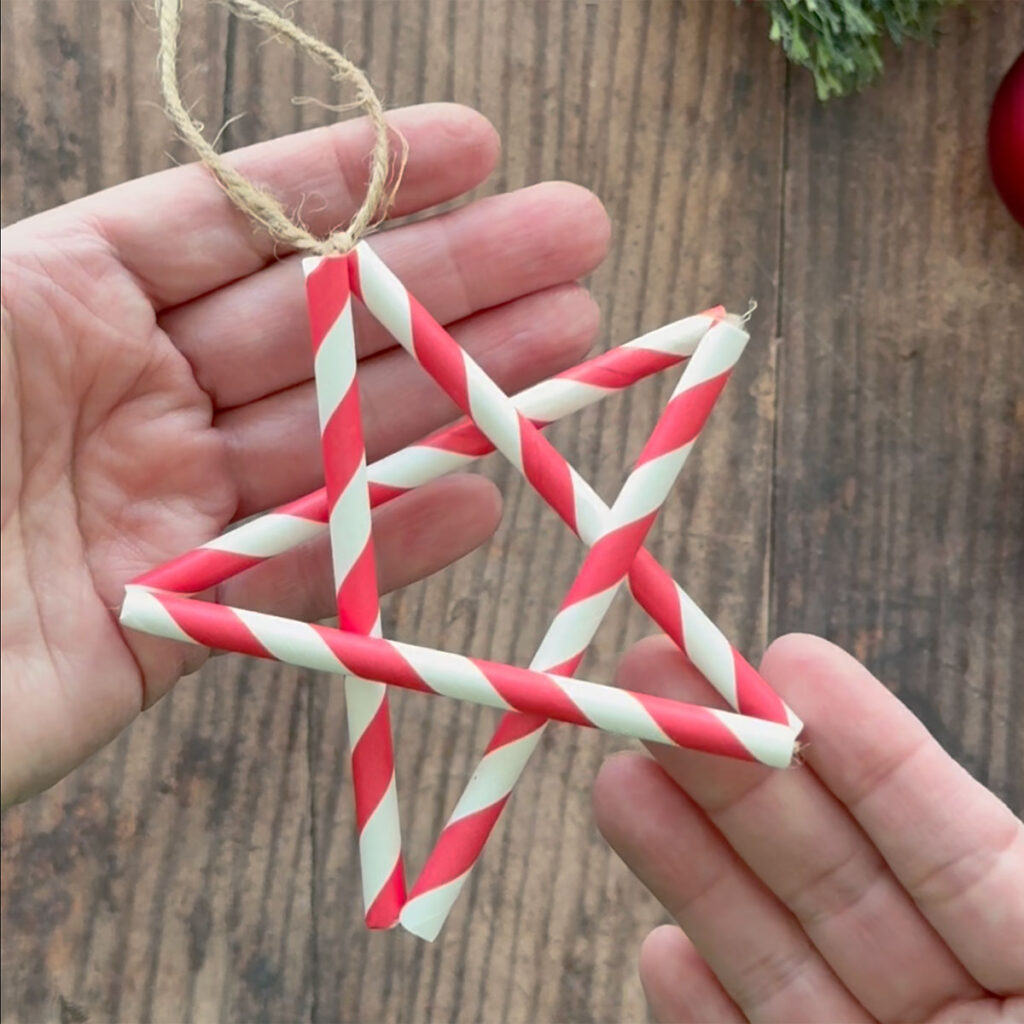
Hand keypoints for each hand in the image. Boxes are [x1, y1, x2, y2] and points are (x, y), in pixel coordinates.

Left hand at [0, 103, 609, 807]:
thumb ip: (79, 262)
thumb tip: (213, 204)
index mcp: (51, 303)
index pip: (238, 223)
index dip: (362, 181)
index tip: (474, 148)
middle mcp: (117, 400)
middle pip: (316, 329)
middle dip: (451, 282)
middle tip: (573, 245)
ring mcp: (152, 515)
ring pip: (335, 449)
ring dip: (456, 403)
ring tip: (571, 355)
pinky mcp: (169, 626)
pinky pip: (308, 577)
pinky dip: (400, 539)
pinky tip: (490, 488)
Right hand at [594, 634, 1022, 1021]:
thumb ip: (995, 878)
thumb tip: (879, 748)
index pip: (943, 836)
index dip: (864, 742)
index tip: (788, 658)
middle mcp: (964, 1010)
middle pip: (833, 875)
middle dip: (738, 773)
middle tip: (654, 684)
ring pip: (776, 956)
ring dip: (690, 868)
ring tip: (617, 782)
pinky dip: (699, 1006)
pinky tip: (659, 947)